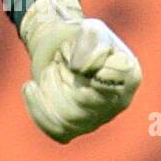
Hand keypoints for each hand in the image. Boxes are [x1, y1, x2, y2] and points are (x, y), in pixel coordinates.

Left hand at [20, 0, 140, 143]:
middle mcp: (118, 102)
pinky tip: (31, 88)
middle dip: (64, 76)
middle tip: (59, 61)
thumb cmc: (80, 38)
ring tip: (48, 72)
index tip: (78, 54)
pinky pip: (57, 131)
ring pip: (69, 118)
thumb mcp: (90, 29)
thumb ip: (93, 43)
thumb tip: (79, 68)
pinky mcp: (75, 128)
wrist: (59, 48)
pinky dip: (38, 108)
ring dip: (49, 88)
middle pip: (86, 100)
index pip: (112, 78)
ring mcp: (98, 118)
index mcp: (129, 76)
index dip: (89, 63)